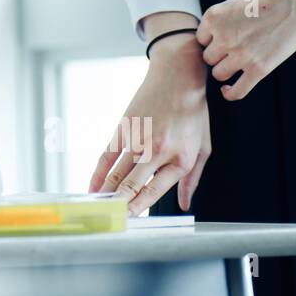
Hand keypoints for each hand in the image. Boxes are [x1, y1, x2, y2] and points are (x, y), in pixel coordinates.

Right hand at [89, 34, 211, 215]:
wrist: (176, 76)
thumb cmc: (193, 113)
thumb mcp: (203, 146)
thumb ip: (193, 179)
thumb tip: (184, 205)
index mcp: (180, 157)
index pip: (156, 189)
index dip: (140, 206)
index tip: (129, 218)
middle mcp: (158, 150)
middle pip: (133, 183)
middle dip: (120, 203)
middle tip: (110, 218)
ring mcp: (138, 138)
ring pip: (117, 171)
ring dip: (106, 191)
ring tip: (97, 207)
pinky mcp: (124, 128)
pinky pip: (107, 155)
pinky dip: (98, 172)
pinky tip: (92, 186)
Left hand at [196, 0, 295, 100]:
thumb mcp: (236, 1)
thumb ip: (223, 21)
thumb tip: (217, 38)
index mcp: (213, 18)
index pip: (201, 39)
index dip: (214, 40)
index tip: (228, 37)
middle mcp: (223, 37)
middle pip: (208, 58)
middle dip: (220, 55)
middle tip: (238, 47)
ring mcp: (240, 54)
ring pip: (218, 74)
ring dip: (226, 70)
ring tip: (239, 61)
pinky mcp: (260, 68)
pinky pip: (237, 91)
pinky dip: (230, 93)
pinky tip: (229, 90)